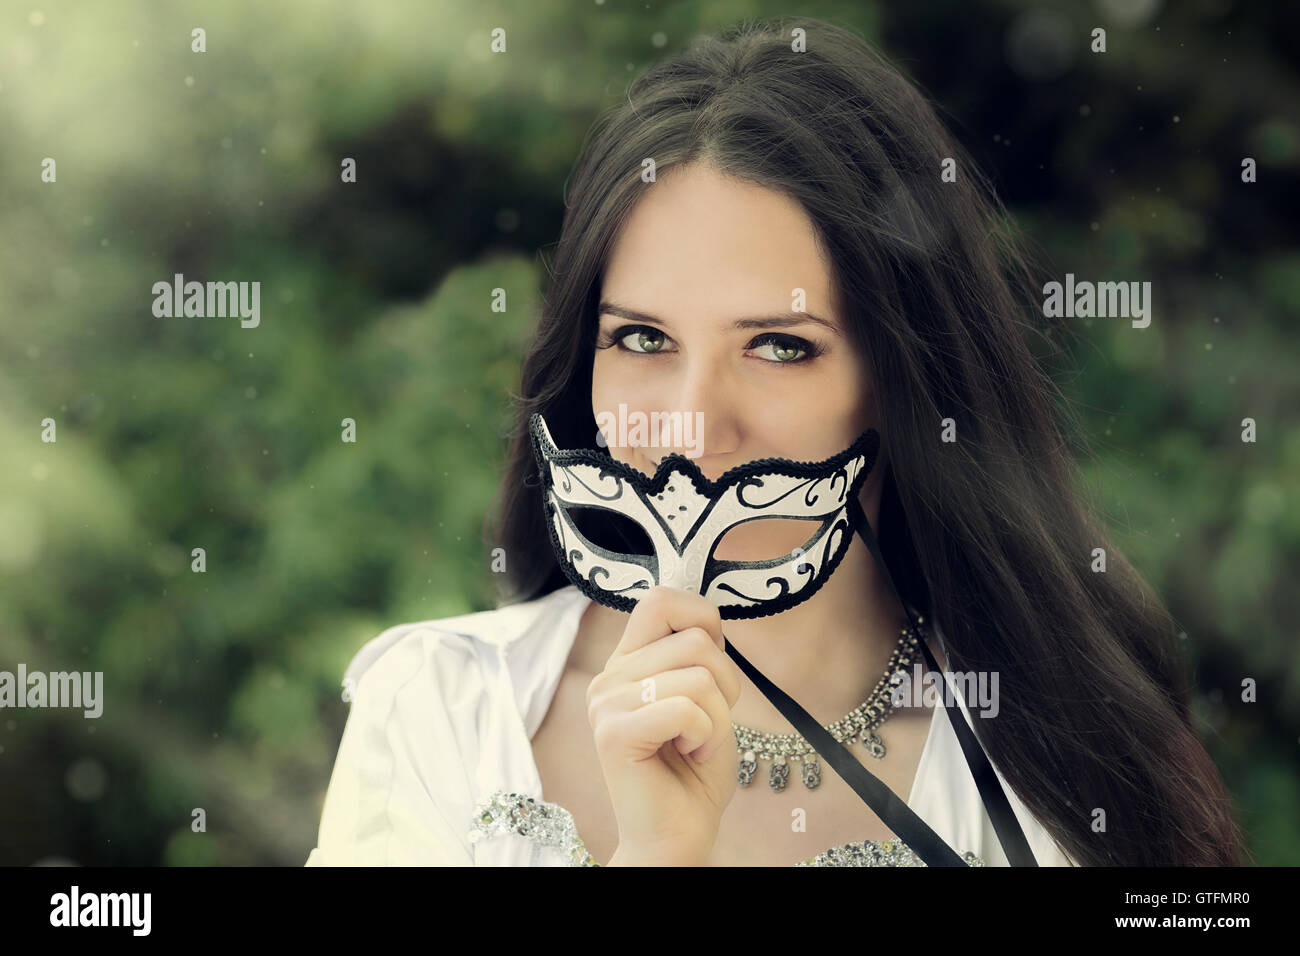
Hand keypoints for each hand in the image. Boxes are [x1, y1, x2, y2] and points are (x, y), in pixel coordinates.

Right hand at [586, 586, 743, 865]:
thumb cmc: (694, 771)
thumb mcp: (704, 699)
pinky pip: (686, 710)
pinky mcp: (613, 733)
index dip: (702, 620)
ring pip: (698, 676)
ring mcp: (606, 703)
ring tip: (697, 744)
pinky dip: (707, 737)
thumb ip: (697, 656)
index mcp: (628, 663)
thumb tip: (708, 617)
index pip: (660, 599)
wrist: (677, 835)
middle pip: (694, 639)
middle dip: (725, 684)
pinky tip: (690, 755)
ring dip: (718, 717)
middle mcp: (609, 677)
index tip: (712, 666)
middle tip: (708, 723)